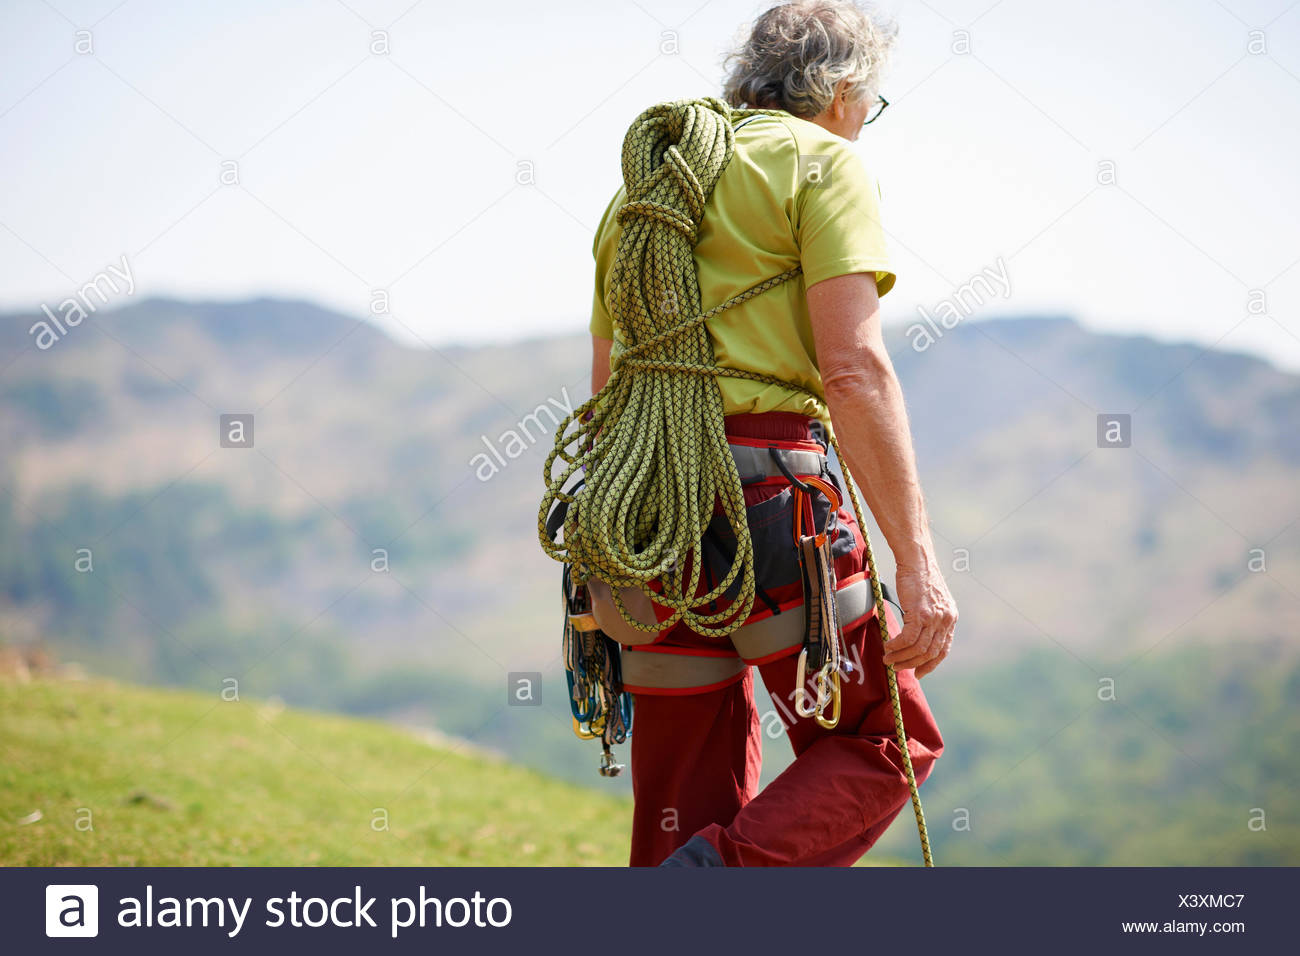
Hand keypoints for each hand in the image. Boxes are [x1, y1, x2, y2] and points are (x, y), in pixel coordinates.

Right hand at [881, 562, 956, 677]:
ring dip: (901, 657)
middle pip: (930, 653)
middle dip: (913, 664)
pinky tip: (887, 646)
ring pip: (918, 648)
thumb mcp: (930, 600)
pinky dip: (896, 646)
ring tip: (888, 660)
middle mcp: (945, 620)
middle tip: (898, 668)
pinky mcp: (920, 614)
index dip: (930, 664)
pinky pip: (907, 638)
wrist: (917, 560)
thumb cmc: (919, 577)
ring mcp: (933, 618)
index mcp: (950, 618)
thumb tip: (915, 634)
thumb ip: (929, 617)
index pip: (943, 650)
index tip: (918, 672)